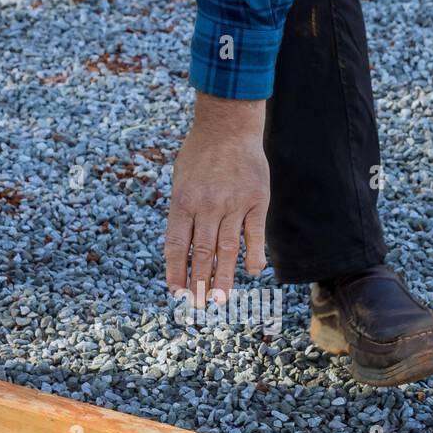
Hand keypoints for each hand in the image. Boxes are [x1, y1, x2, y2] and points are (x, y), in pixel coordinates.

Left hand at [164, 92, 268, 303]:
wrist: (228, 126)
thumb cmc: (200, 156)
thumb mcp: (180, 182)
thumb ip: (183, 215)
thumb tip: (184, 252)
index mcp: (182, 202)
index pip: (176, 246)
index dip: (176, 272)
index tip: (177, 293)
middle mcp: (206, 206)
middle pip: (202, 253)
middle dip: (199, 283)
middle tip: (200, 307)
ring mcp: (233, 204)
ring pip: (227, 249)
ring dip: (223, 278)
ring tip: (221, 301)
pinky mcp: (256, 200)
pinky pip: (255, 233)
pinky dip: (253, 254)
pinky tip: (252, 272)